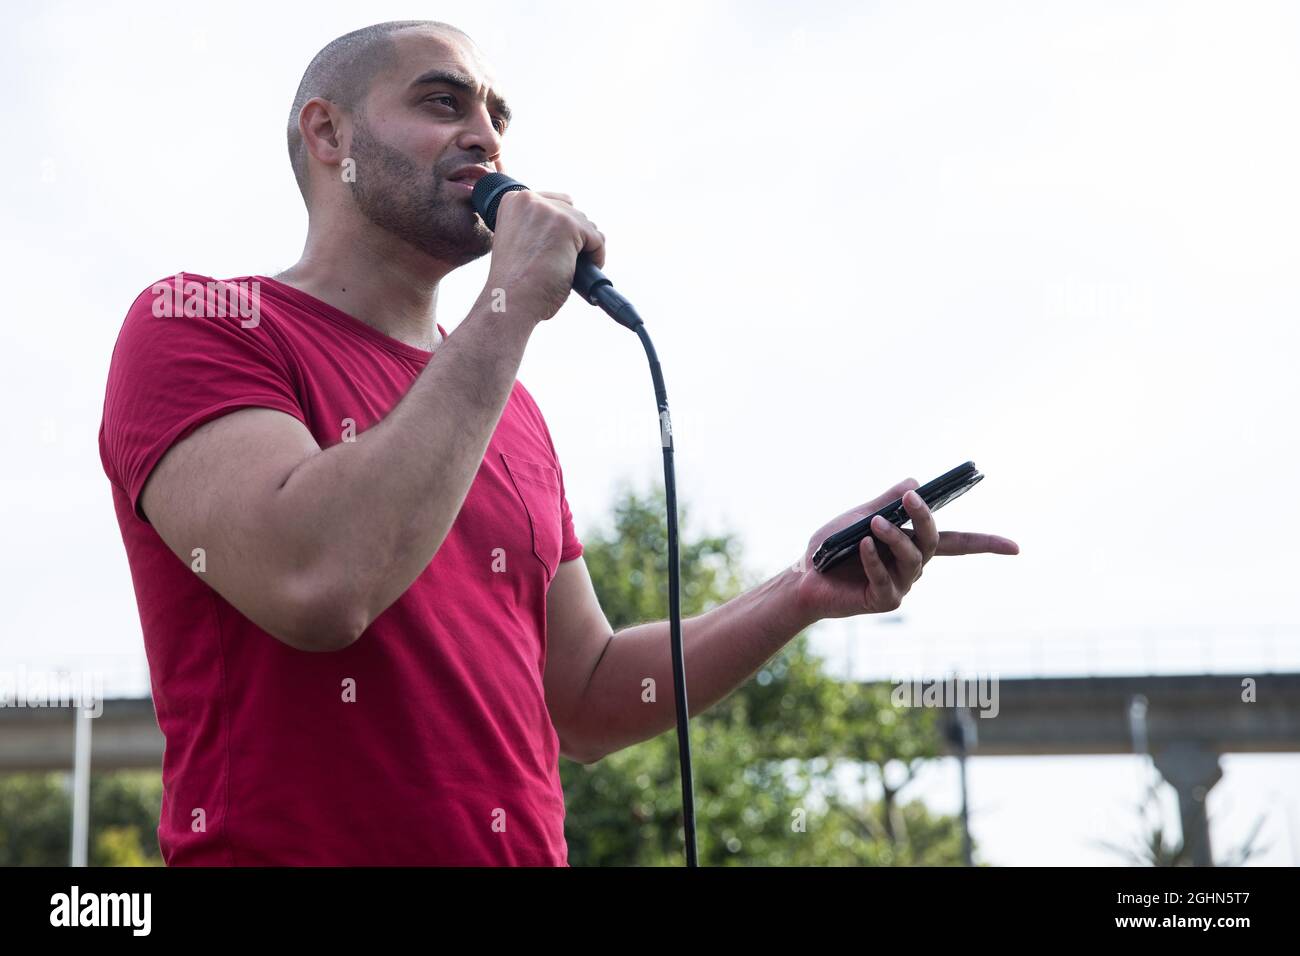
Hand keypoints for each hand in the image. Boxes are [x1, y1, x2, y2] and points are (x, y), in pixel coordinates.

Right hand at [482, 188, 604, 324]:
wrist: (510, 302)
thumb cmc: (515, 282)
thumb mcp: (520, 241)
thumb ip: (538, 226)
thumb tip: (571, 227)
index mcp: (513, 200)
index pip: (554, 202)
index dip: (562, 227)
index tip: (559, 248)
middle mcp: (529, 199)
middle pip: (572, 211)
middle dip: (575, 238)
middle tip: (567, 262)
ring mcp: (548, 210)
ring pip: (586, 224)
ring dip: (585, 247)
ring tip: (571, 268)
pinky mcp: (567, 225)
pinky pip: (597, 238)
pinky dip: (596, 257)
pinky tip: (581, 271)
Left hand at [790, 477, 1019, 621]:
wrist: (804, 577)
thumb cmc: (832, 548)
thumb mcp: (859, 517)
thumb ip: (885, 502)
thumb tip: (915, 483)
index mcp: (913, 544)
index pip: (958, 543)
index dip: (987, 545)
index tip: (1016, 548)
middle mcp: (913, 566)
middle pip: (935, 542)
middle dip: (926, 519)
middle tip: (910, 499)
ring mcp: (901, 585)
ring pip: (913, 560)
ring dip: (895, 538)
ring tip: (874, 525)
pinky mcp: (884, 601)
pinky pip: (886, 579)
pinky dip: (875, 560)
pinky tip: (863, 546)